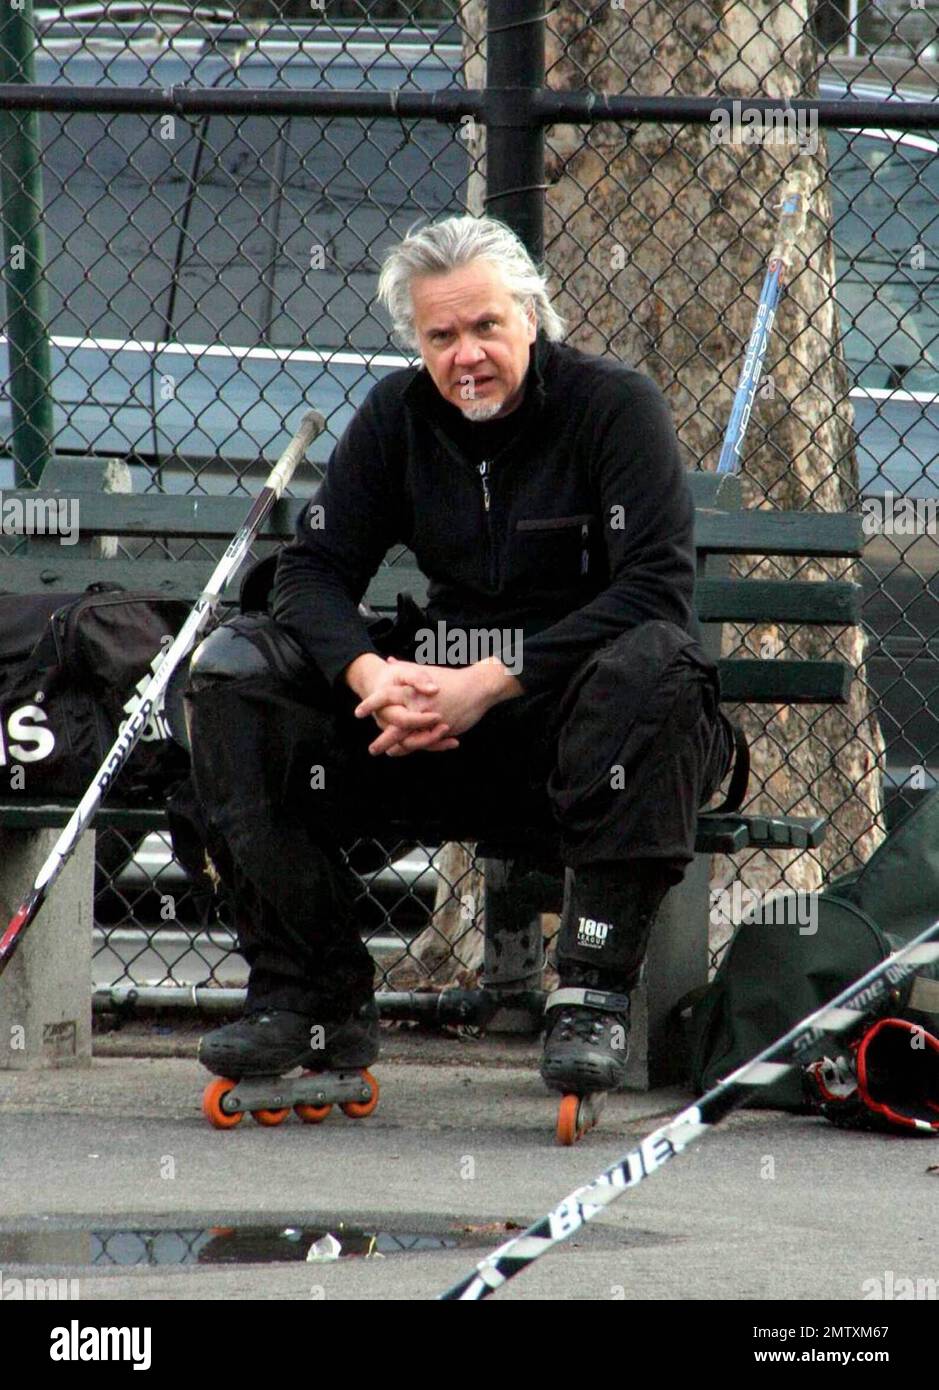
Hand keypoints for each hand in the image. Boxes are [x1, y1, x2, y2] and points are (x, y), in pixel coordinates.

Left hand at [356, 659, 520, 756]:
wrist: (477, 687)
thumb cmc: (450, 678)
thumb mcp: (424, 670)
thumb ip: (404, 669)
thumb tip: (389, 661)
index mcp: (411, 689)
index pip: (385, 696)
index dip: (371, 705)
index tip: (358, 713)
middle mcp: (418, 704)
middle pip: (394, 724)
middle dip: (382, 739)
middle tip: (371, 750)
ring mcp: (430, 718)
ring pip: (408, 738)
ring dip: (396, 748)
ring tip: (386, 753)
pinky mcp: (441, 729)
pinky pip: (424, 743)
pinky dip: (413, 748)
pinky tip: (404, 751)